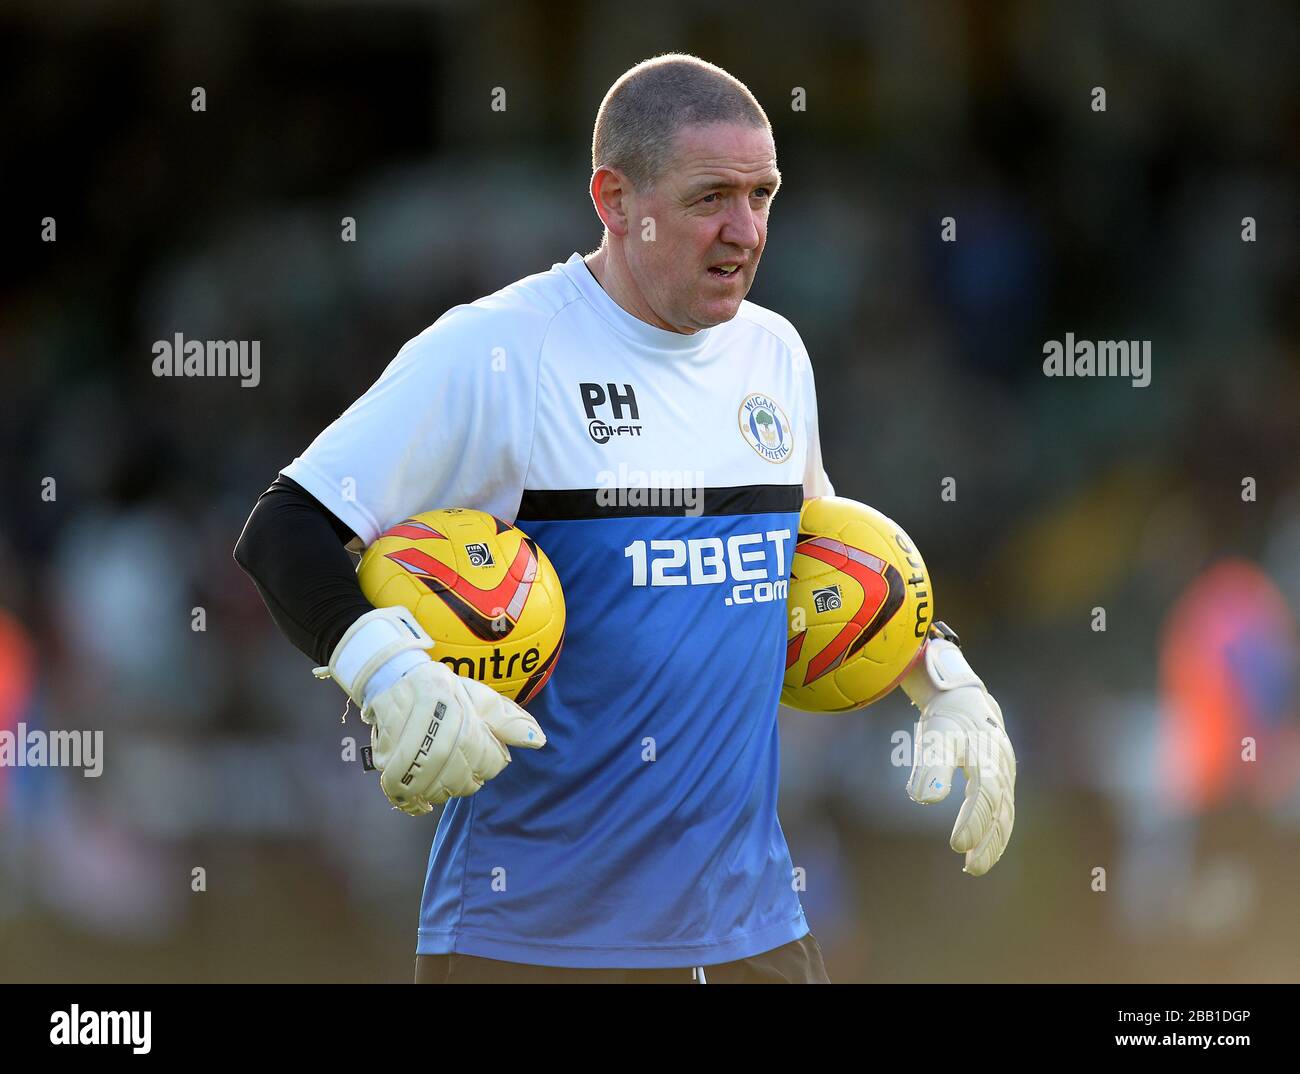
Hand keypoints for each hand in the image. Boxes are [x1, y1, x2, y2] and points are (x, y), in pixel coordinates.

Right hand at [314, 606, 545, 814]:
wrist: (396, 678)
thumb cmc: (446, 692)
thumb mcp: (482, 699)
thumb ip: (509, 721)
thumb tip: (538, 740)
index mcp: (466, 714)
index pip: (490, 761)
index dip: (490, 763)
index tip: (484, 756)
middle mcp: (439, 728)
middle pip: (461, 778)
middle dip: (464, 781)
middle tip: (459, 771)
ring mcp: (411, 742)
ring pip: (433, 788)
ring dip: (438, 792)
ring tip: (438, 781)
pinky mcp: (387, 754)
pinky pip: (403, 790)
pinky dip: (412, 801)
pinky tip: (419, 800)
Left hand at [900, 625, 1015, 875]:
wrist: (965, 702)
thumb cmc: (946, 722)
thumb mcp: (935, 739)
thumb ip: (931, 768)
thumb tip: (925, 801)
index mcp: (986, 758)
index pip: (984, 796)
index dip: (974, 821)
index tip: (958, 844)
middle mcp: (1001, 769)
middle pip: (1000, 811)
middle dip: (987, 841)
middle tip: (971, 868)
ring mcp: (1006, 776)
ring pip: (1005, 815)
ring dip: (994, 843)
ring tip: (975, 867)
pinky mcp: (1003, 782)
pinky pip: (1005, 812)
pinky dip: (997, 833)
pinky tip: (983, 850)